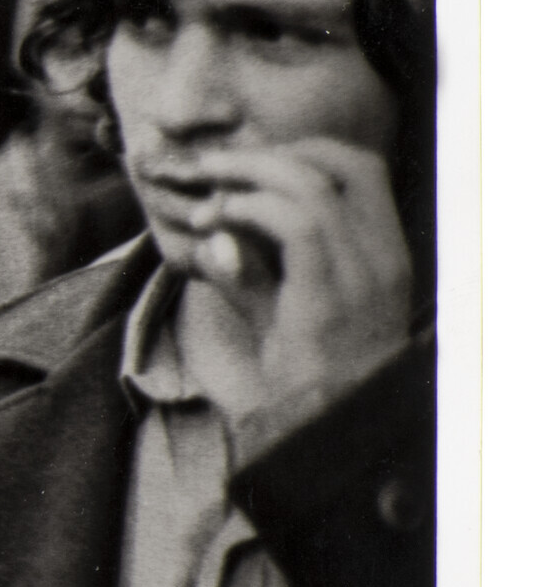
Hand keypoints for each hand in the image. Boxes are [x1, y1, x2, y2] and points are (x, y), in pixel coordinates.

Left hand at [152, 139, 413, 446]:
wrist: (321, 435)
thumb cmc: (300, 379)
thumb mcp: (278, 312)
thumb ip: (252, 270)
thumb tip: (215, 234)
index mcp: (384, 254)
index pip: (362, 167)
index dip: (304, 151)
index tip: (249, 164)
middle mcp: (384, 256)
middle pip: (339, 162)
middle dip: (266, 154)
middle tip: (207, 167)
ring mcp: (365, 273)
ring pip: (312, 184)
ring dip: (246, 175)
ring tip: (202, 193)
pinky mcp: (332, 293)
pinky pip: (295, 222)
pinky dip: (248, 209)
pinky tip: (214, 223)